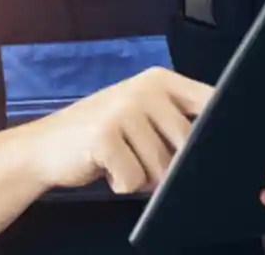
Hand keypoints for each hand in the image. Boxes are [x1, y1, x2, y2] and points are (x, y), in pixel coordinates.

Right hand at [24, 67, 212, 194]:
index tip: (211, 148)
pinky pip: (134, 180)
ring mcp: (124, 110)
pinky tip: (106, 167)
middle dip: (168, 166)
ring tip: (120, 159)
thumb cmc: (103, 135)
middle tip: (139, 156)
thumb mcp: (144, 116)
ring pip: (161, 168)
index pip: (210, 102)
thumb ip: (178, 121)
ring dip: (142, 177)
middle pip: (186, 145)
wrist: (45, 145)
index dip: (218, 130)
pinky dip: (121, 184)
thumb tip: (219, 145)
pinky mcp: (104, 136)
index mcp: (161, 80)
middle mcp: (145, 89)